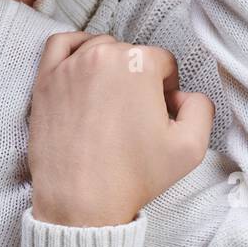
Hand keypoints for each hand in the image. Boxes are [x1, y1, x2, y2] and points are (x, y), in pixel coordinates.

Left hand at [26, 31, 213, 226]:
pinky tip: (83, 68)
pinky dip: (75, 48)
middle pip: (131, 54)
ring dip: (109, 66)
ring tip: (111, 100)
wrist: (80, 202)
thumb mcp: (191, 148)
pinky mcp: (45, 80)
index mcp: (139, 64)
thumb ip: (201, 108)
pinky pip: (60, 44)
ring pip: (99, 49)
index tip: (158, 113)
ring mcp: (69, 66)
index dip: (166, 88)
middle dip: (138, 79)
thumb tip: (184, 96)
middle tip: (134, 115)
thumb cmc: (133, 176)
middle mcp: (103, 56)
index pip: (163, 62)